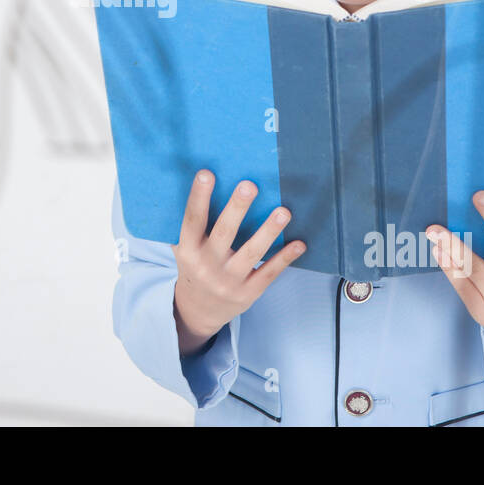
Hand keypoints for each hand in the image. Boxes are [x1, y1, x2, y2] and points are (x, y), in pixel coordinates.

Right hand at [172, 169, 304, 347]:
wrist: (198, 310)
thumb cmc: (195, 266)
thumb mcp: (184, 247)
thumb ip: (190, 223)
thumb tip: (202, 183)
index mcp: (188, 250)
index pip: (192, 220)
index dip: (198, 197)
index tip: (206, 173)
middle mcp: (207, 265)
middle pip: (224, 233)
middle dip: (237, 209)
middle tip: (249, 185)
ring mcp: (229, 281)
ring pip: (251, 252)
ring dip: (268, 231)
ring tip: (283, 211)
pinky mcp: (248, 293)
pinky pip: (268, 273)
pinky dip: (284, 258)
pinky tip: (299, 243)